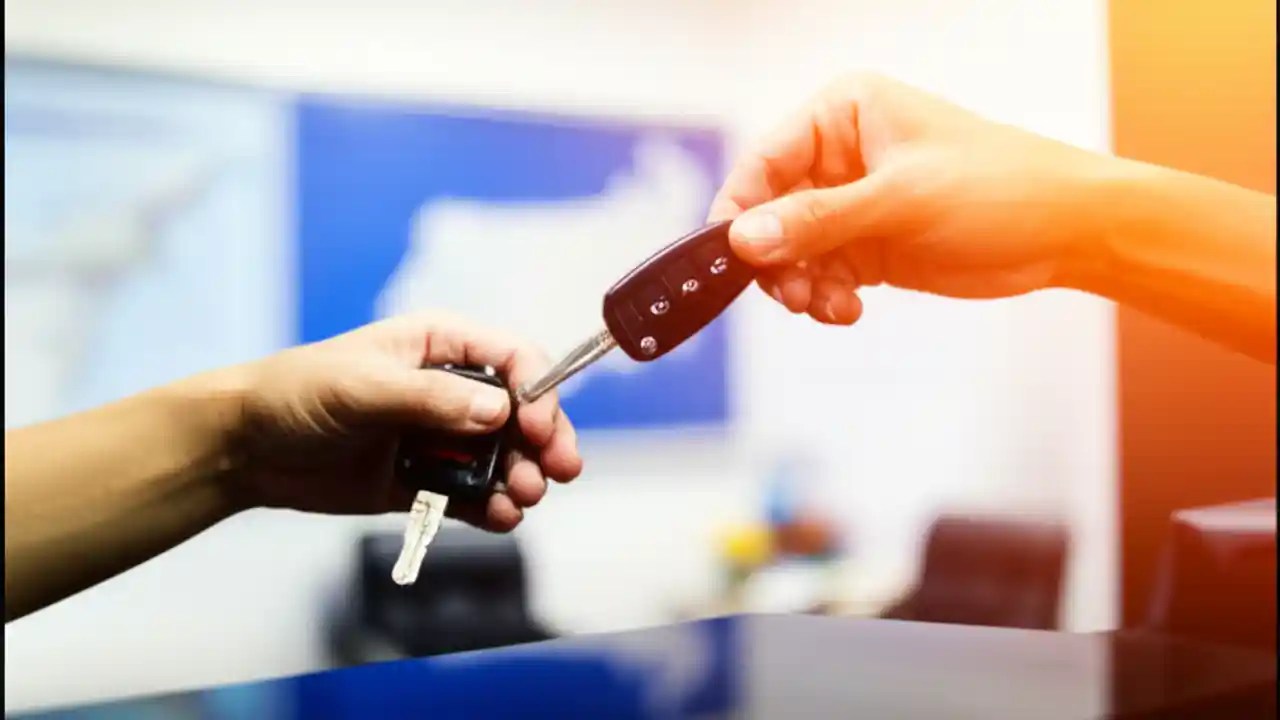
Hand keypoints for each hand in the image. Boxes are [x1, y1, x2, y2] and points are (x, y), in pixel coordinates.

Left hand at [218, 312, 581, 531]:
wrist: (245, 449)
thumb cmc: (296, 394)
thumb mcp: (363, 387)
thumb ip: (432, 399)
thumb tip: (499, 414)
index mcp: (439, 345)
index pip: (511, 358)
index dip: (537, 389)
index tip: (539, 426)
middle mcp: (449, 389)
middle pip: (521, 412)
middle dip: (545, 441)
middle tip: (557, 472)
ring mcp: (439, 436)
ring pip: (503, 457)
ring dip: (522, 477)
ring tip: (521, 499)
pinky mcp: (425, 480)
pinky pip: (472, 494)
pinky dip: (492, 508)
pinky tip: (500, 518)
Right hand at [709, 72, 1113, 323]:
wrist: (1067, 230)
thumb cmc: (999, 187)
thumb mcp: (898, 201)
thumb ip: (816, 220)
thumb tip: (745, 238)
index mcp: (843, 114)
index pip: (765, 161)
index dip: (741, 209)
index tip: (731, 256)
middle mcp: (840, 156)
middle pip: (770, 212)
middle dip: (775, 258)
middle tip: (791, 293)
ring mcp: (853, 203)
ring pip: (792, 250)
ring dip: (800, 284)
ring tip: (826, 304)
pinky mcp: (868, 244)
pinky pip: (822, 274)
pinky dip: (825, 297)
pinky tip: (848, 308)